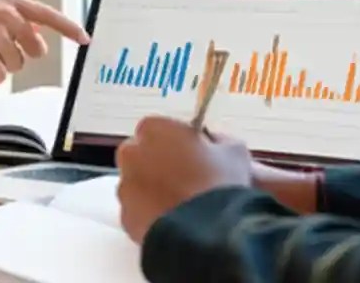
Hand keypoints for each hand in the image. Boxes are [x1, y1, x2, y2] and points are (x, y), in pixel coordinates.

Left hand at [115, 116, 252, 243]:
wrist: (208, 231)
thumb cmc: (220, 182)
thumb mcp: (234, 151)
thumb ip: (220, 141)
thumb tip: (214, 144)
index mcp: (153, 128)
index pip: (162, 128)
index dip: (180, 142)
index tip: (196, 155)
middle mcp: (131, 153)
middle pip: (144, 155)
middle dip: (161, 164)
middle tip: (188, 180)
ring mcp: (125, 187)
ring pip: (139, 185)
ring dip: (155, 191)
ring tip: (183, 205)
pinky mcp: (126, 218)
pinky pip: (139, 212)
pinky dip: (152, 215)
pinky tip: (175, 222)